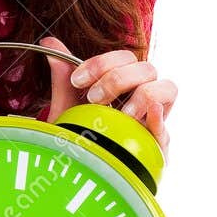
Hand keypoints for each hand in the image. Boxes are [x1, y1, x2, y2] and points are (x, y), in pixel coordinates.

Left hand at [40, 36, 175, 155]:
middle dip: (117, 79)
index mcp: (126, 83)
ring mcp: (154, 120)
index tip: (77, 81)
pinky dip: (158, 118)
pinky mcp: (158, 147)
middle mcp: (143, 97)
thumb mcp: (68, 106)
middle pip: (146, 68)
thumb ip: (63, 76)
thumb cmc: (81, 137)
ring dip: (140, 96)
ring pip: (167, 88)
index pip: (125, 57)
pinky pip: (167, 127)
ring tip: (118, 115)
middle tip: (94, 99)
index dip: (101, 63)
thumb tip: (49, 42)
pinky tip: (146, 115)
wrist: (84, 174)